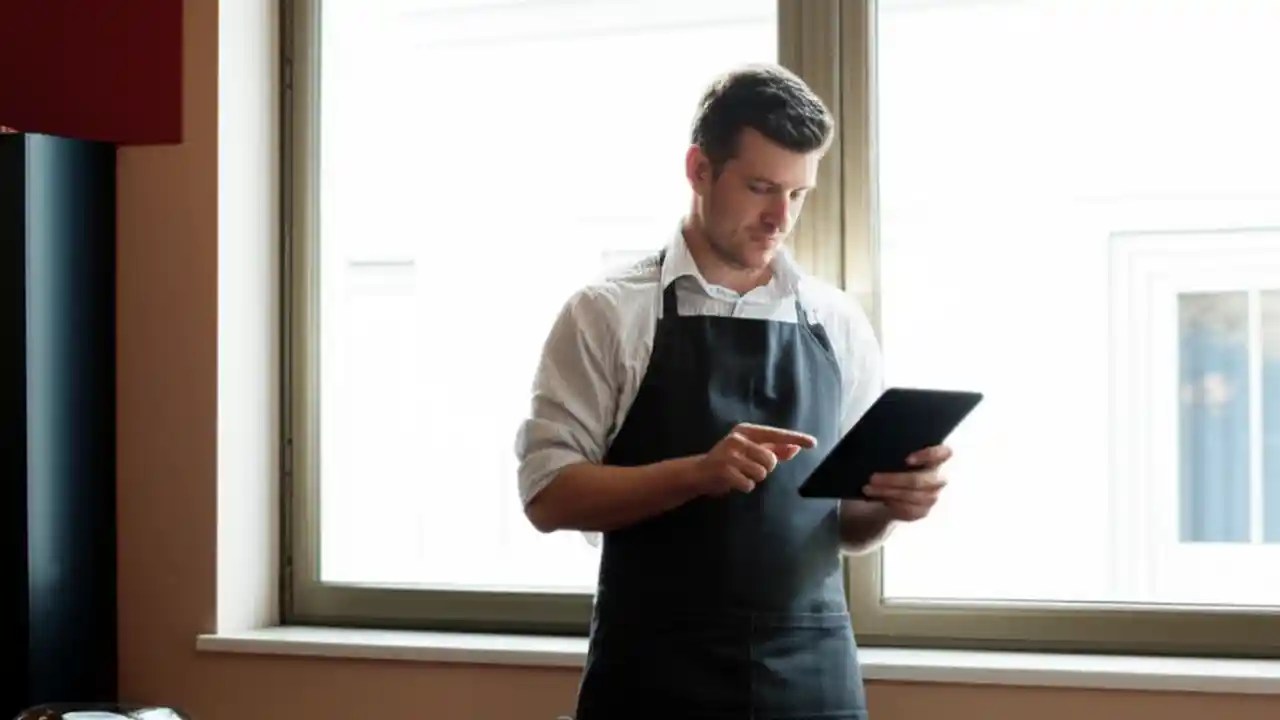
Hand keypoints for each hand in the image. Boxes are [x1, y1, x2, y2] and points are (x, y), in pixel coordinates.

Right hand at [693, 423, 817, 495]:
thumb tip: (795, 448)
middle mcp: (738, 439)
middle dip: (765, 468)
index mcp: (746, 431)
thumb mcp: (750, 451)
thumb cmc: (729, 461)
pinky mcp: (724, 471)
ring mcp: (730, 455)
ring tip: (741, 474)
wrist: (699, 472)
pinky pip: (749, 484)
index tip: (813, 443)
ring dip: (754, 478)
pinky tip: (734, 482)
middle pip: (771, 459)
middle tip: (750, 468)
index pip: (777, 434)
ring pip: (761, 473)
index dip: (796, 438)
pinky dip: (745, 486)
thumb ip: (773, 449)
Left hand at [863, 445, 951, 520]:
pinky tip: (881, 499)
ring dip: (888, 492)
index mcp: (935, 458)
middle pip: (921, 480)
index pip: (944, 453)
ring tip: (869, 489)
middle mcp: (937, 477)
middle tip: (872, 478)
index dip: (929, 455)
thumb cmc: (893, 465)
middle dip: (894, 479)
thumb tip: (877, 450)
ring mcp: (932, 496)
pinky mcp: (923, 511)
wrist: (889, 487)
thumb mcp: (895, 455)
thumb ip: (895, 451)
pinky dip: (894, 505)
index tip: (907, 460)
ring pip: (914, 496)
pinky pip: (910, 510)